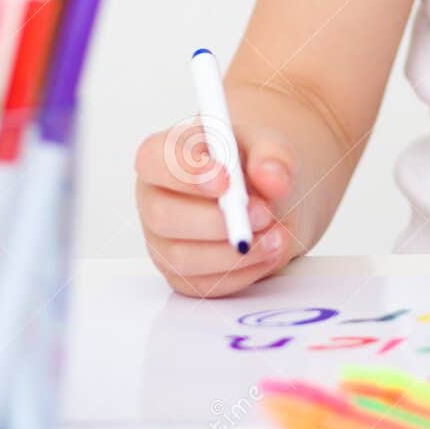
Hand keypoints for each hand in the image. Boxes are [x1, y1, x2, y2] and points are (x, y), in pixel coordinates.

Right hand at [134, 116, 303, 297]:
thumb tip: (273, 178)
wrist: (269, 193)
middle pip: (163, 217)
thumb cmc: (254, 161)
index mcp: (165, 155)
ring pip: (183, 258)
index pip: (153, 159)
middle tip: (263, 214)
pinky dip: (242, 272)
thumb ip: (273, 154)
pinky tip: (269, 252)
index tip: (226, 180)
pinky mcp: (184, 275)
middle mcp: (156, 199)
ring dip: (233, 252)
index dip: (184, 173)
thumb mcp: (270, 144)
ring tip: (276, 236)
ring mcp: (165, 241)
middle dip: (216, 220)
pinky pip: (204, 284)